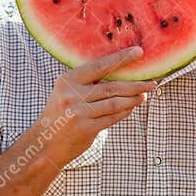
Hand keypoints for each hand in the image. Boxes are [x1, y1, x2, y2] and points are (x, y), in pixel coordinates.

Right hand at [37, 47, 156, 166]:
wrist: (45, 142)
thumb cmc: (61, 113)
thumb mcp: (66, 92)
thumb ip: (88, 82)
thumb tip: (121, 71)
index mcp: (68, 80)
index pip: (100, 66)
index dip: (121, 58)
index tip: (139, 52)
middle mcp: (72, 95)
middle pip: (112, 87)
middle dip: (135, 85)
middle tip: (151, 82)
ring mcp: (79, 113)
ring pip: (115, 103)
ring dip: (133, 99)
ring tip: (144, 96)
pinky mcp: (86, 129)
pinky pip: (112, 118)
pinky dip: (125, 112)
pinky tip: (131, 107)